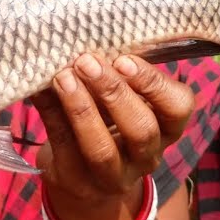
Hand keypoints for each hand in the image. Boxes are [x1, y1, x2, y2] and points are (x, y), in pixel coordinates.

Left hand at [33, 53, 194, 219]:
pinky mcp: (77, 181)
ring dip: (81, 109)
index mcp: (167, 129)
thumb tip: (91, 37)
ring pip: (102, 149)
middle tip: (87, 62)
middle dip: (114, 93)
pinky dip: (51, 114)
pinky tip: (41, 90)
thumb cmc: (110, 121)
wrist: (85, 176)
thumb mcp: (125, 100)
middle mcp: (147, 157)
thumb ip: (119, 76)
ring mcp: (113, 176)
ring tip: (63, 77)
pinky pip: (64, 147)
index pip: (178, 108)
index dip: (154, 84)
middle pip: (141, 130)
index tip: (124, 59)